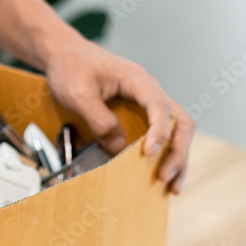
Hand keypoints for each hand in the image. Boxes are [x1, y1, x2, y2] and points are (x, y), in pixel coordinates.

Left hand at [41, 38, 193, 192]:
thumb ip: (99, 119)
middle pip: (180, 121)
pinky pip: (163, 135)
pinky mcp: (142, 115)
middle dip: (177, 151)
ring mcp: (148, 104)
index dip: (158, 131)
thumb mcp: (78, 94)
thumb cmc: (72, 69)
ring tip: (173, 188)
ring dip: (178, 159)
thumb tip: (119, 147)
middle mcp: (150, 91)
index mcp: (137, 80)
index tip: (148, 153)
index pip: (159, 106)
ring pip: (177, 131)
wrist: (66, 57)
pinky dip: (166, 157)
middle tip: (164, 177)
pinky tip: (164, 178)